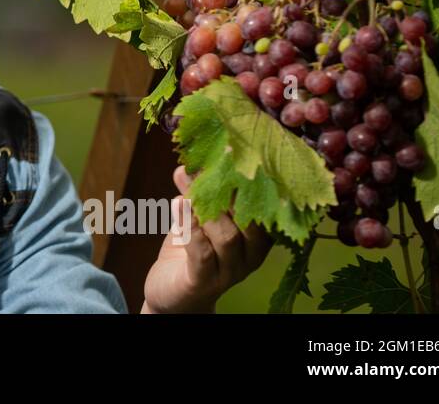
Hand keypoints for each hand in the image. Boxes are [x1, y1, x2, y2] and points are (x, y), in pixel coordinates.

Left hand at [140, 165, 272, 312]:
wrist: (172, 295)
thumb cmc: (192, 249)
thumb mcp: (202, 216)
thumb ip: (203, 191)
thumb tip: (194, 157)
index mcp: (258, 236)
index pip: (266, 205)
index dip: (254, 177)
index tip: (236, 145)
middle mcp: (250, 255)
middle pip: (251, 219)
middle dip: (232, 186)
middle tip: (214, 157)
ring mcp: (229, 271)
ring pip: (227, 236)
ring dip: (204, 204)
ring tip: (185, 179)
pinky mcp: (203, 282)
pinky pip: (201, 253)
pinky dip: (189, 227)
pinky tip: (177, 204)